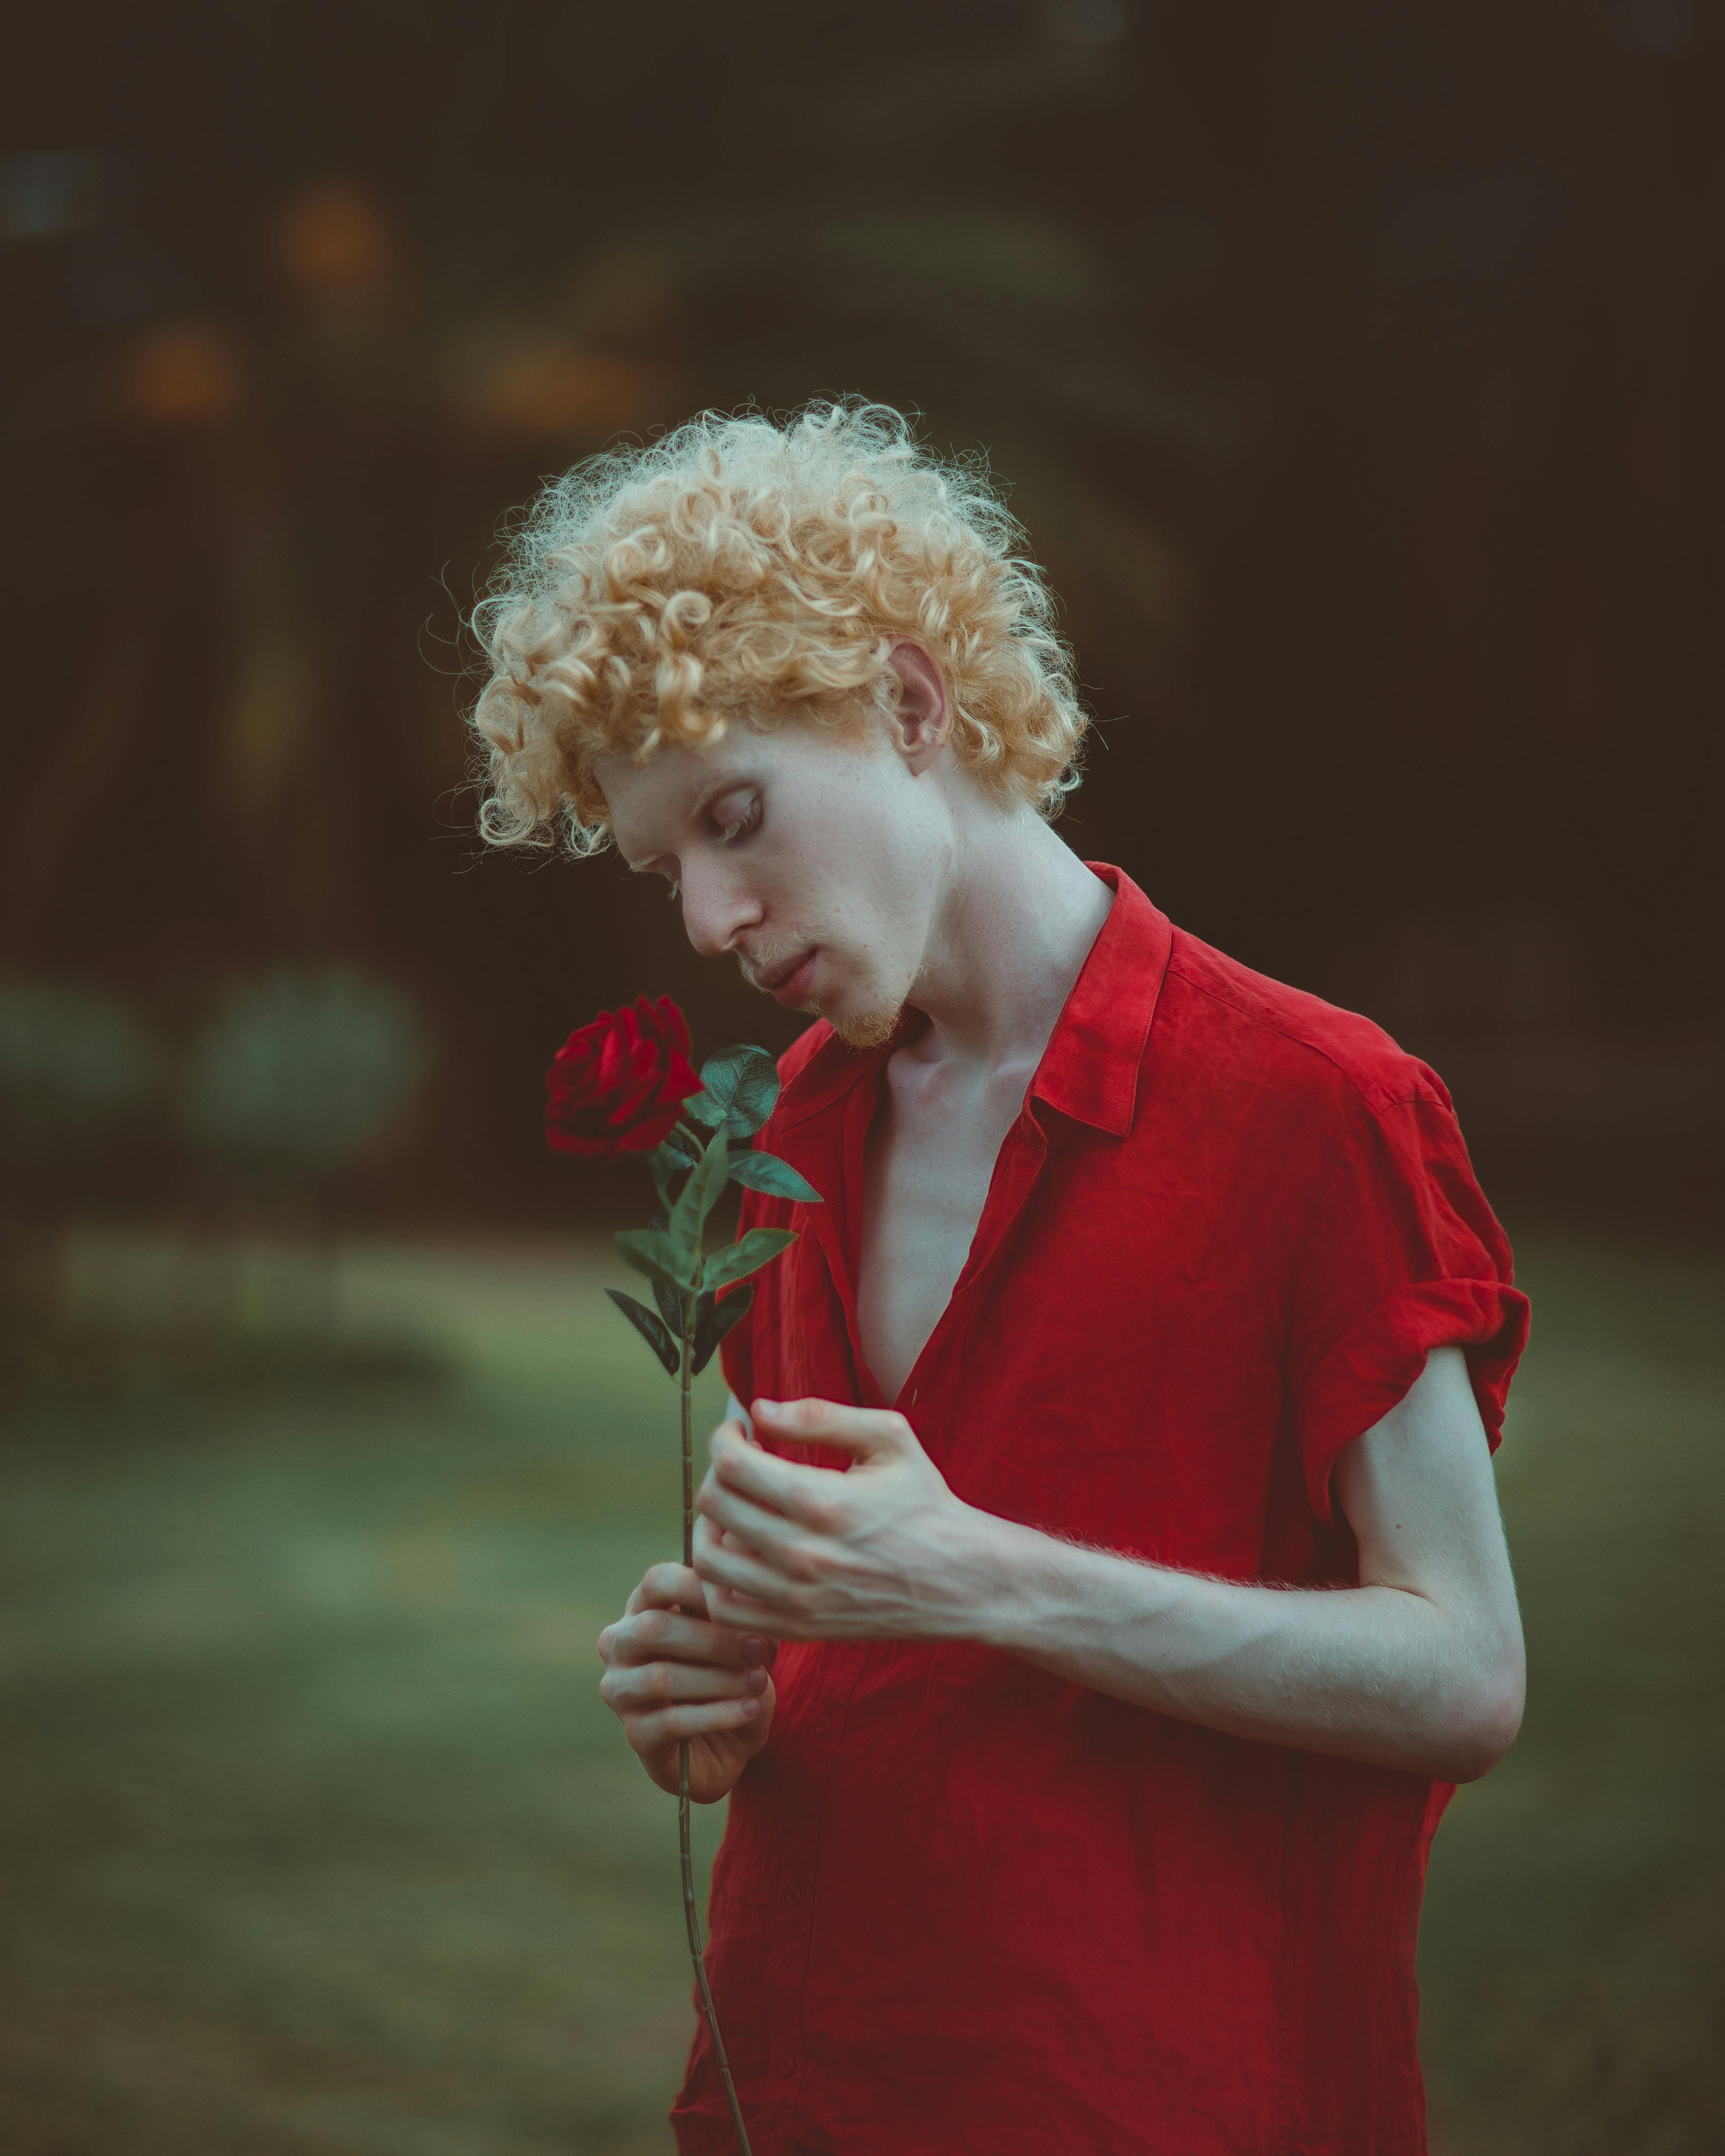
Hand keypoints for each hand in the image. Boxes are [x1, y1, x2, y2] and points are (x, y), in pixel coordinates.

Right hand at [597, 1563, 775, 1800]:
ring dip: (718, 1680)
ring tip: (758, 1682)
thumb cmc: (731, 1676)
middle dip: (712, 1639)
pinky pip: (672, 1722)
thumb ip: (739, 1618)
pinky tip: (750, 1709)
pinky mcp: (635, 1733)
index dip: (697, 1586)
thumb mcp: (741, 1641)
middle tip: (757, 1649)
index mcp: (644, 1608)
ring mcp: (620, 1690)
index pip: (657, 1581)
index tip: (740, 1604)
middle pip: (653, 1628)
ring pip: (660, 1678)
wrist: (727, 1743)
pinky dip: (718, 1714)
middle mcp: (620, 1644)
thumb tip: (751, 1605)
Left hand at [693, 1398, 994, 1640]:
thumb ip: (821, 1416)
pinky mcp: (798, 1627)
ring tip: (735, 1508)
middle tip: (741, 1463)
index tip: (740, 1431)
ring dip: (710, 1524)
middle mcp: (803, 1554)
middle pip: (714, 1506)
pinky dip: (719, 1580)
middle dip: (718, 1472)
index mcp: (824, 1501)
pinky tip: (743, 1553)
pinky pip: (725, 1609)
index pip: (733, 1465)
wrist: (960, 1580)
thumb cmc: (924, 1503)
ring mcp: (797, 1597)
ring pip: (709, 1561)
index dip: (725, 1438)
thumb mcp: (890, 1439)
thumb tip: (760, 1410)